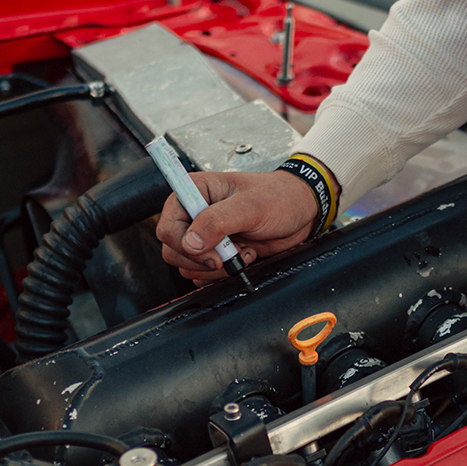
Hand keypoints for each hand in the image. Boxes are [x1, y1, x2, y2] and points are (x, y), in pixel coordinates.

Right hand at [156, 170, 318, 281]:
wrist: (299, 212)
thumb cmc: (278, 197)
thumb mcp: (250, 206)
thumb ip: (218, 221)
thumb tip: (191, 242)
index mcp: (194, 191)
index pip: (167, 226)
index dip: (185, 243)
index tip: (213, 249)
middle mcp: (193, 213)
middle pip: (172, 249)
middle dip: (203, 259)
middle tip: (230, 253)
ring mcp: (204, 234)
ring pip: (186, 265)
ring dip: (216, 267)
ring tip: (241, 249)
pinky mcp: (215, 252)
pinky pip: (202, 274)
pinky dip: (222, 273)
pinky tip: (243, 256)